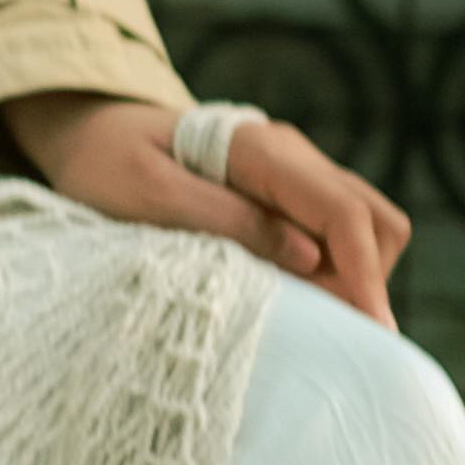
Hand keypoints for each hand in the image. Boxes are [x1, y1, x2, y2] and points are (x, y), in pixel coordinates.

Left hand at [2, 89, 409, 324]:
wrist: (89, 130)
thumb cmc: (105, 161)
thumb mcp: (148, 195)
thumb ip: (227, 222)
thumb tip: (308, 257)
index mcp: (261, 151)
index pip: (342, 212)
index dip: (362, 275)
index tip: (371, 333)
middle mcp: (292, 155)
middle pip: (375, 219)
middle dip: (368, 278)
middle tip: (336, 334)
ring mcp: (294, 172)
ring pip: (365, 226)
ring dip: (355, 276)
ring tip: (316, 322)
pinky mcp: (286, 194)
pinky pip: (335, 232)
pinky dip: (334, 269)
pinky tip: (299, 300)